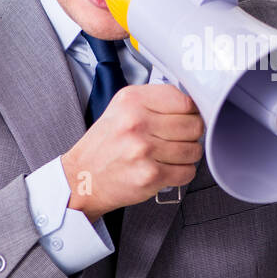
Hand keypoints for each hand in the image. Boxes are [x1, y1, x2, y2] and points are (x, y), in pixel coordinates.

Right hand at [62, 84, 203, 221]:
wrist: (83, 177)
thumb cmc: (104, 145)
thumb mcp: (121, 109)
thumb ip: (154, 102)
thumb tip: (192, 106)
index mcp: (131, 100)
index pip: (184, 100)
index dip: (190, 112)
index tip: (185, 118)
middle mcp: (136, 122)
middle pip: (193, 125)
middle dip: (191, 134)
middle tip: (178, 139)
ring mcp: (143, 150)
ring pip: (193, 150)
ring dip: (187, 155)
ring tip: (169, 155)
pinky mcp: (150, 175)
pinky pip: (187, 172)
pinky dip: (182, 173)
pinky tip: (167, 169)